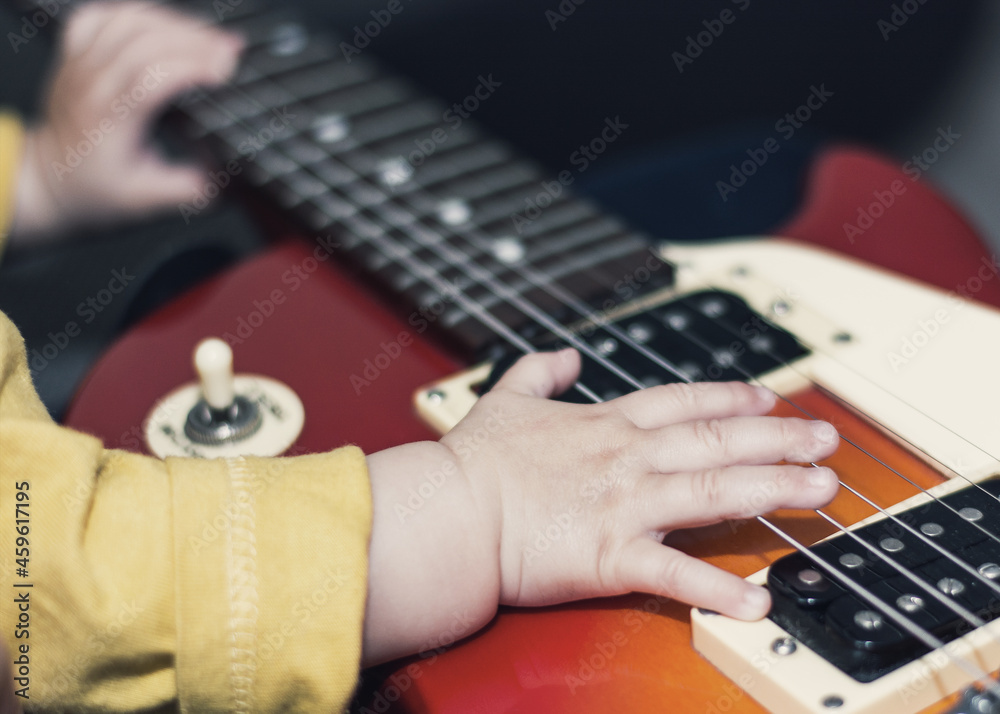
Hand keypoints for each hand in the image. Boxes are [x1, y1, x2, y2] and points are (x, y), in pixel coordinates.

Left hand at [12, 1, 243, 239]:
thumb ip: (189, 188)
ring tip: (209, 37)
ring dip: (176, 23)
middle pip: (146, 40)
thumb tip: (225, 173)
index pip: (151, 76)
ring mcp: (80, 62)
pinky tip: (166, 26)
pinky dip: (142, 14)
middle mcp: (91, 83)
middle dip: (196, 40)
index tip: (226, 71)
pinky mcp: (77, 51)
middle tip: (232, 50)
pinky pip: (106, 14)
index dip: (192, 66)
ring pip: (129, 20)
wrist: (50, 178)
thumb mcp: (147, 200)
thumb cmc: (95, 187)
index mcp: (108, 119)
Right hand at [362, 349, 838, 663]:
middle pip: (718, 442)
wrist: (449, 512)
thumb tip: (565, 354)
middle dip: (779, 438)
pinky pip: (674, 573)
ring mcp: (625, 506)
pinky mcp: (610, 556)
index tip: (769, 398)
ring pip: (715, 493)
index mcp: (606, 424)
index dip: (732, 398)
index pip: (684, 403)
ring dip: (775, 491)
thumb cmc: (473, 462)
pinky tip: (757, 598)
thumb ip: (540, 371)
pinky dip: (717, 587)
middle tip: (827, 440)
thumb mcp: (505, 397)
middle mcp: (628, 459)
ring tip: (823, 492)